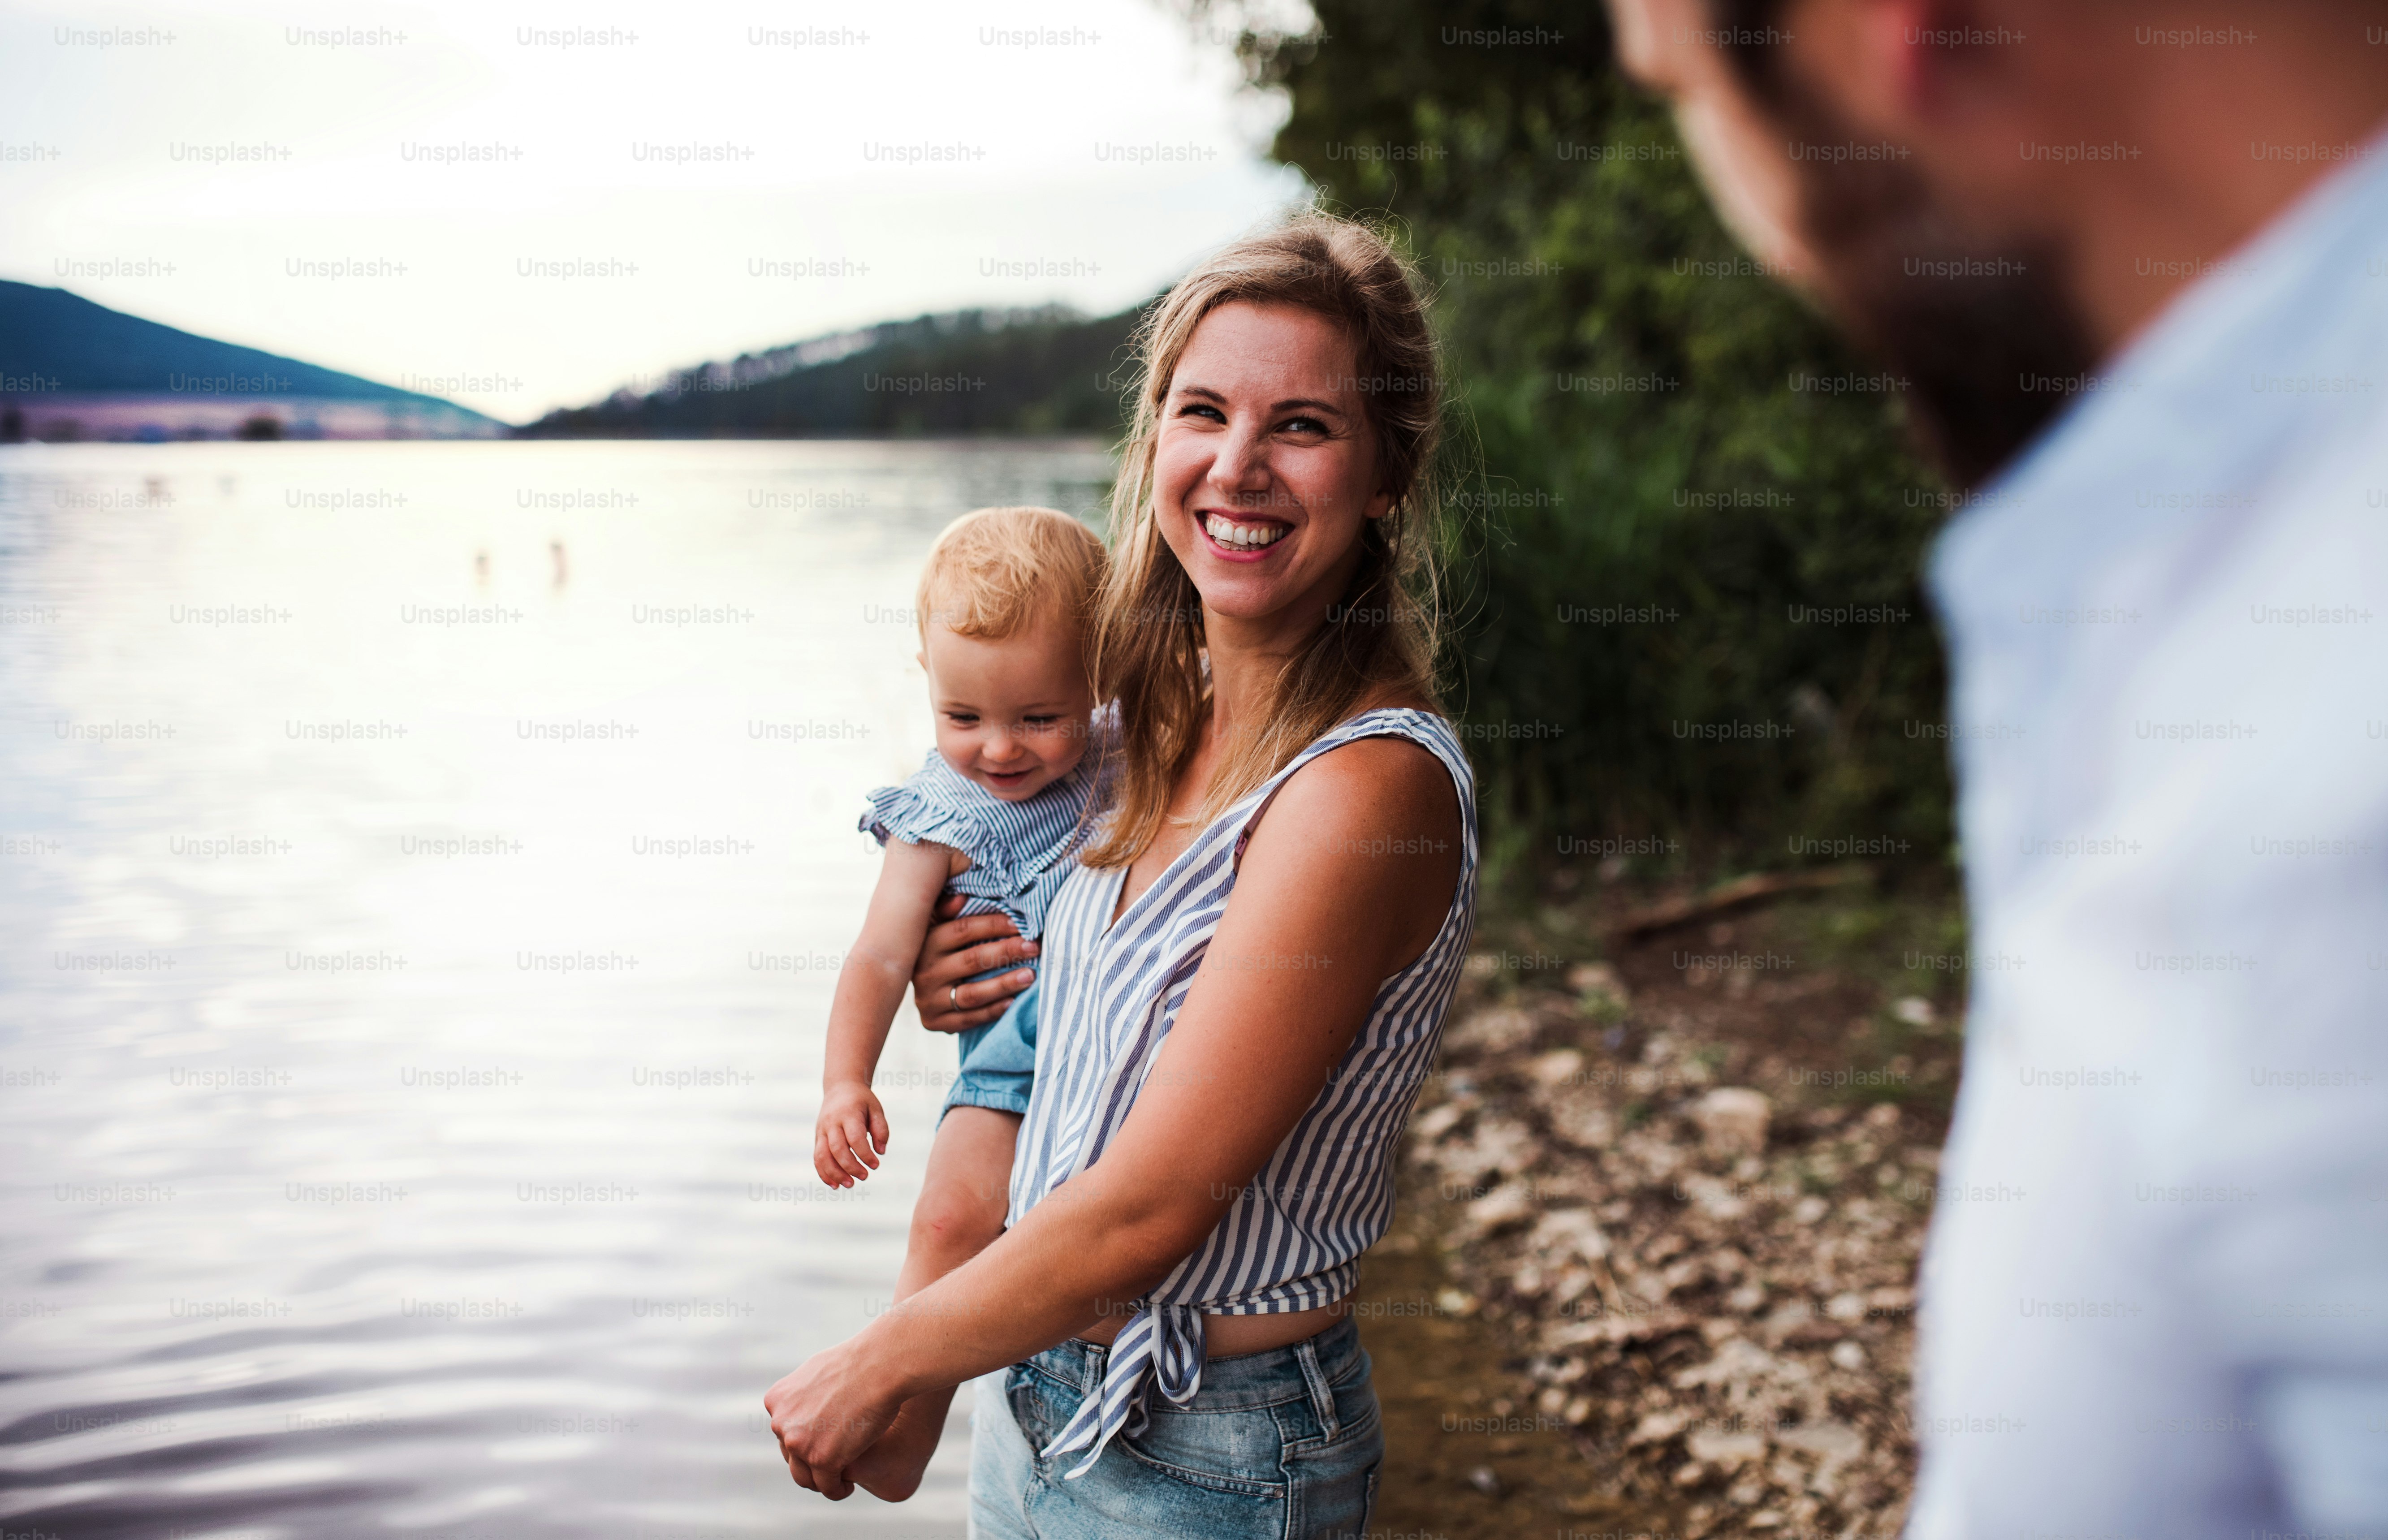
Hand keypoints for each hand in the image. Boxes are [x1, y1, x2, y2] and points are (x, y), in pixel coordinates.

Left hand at [765, 1340, 904, 1499]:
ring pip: (804, 1477)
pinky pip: (826, 1486)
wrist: (879, 1365)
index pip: (784, 1433)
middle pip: (791, 1455)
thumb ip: (805, 1392)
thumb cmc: (858, 1362)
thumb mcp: (817, 1371)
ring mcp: (799, 1443)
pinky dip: (836, 1491)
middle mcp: (781, 1423)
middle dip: (810, 1461)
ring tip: (838, 1482)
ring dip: (819, 1482)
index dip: (805, 1441)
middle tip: (832, 1465)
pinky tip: (848, 1487)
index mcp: (777, 1401)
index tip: (824, 1444)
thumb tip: (807, 1403)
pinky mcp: (822, 1459)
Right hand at [814, 1081, 887, 1187]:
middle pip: (837, 1149)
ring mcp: (822, 1130)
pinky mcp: (817, 1137)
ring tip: (849, 1184)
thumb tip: (881, 1152)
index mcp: (848, 1114)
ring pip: (822, 1156)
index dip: (865, 1154)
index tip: (876, 1165)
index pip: (855, 1138)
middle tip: (865, 1176)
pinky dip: (824, 1173)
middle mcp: (832, 1123)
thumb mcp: (876, 1109)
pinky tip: (835, 1184)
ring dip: (834, 1173)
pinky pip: (817, 1158)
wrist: (840, 1088)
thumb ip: (881, 1129)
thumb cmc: (862, 1101)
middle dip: (850, 1167)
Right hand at [912, 893, 1035, 1033]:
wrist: (906, 982)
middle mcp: (924, 972)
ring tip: (1030, 975)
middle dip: (1006, 952)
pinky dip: (992, 1010)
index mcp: (926, 943)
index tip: (1020, 923)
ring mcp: (928, 999)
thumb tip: (961, 896)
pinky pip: (968, 1018)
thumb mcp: (936, 925)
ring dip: (1004, 983)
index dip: (993, 925)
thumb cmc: (936, 949)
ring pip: (972, 993)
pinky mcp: (933, 1022)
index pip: (962, 930)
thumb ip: (948, 910)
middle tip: (1033, 947)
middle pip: (971, 960)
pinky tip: (1013, 1001)